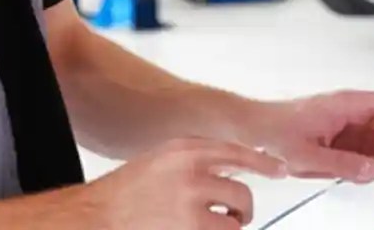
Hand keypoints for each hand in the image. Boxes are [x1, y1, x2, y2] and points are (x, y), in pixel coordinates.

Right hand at [87, 137, 286, 229]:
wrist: (93, 217)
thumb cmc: (126, 192)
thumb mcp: (162, 160)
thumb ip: (198, 160)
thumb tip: (236, 168)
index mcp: (186, 151)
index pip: (239, 154)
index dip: (264, 164)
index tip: (280, 171)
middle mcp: (191, 175)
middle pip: (243, 195)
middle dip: (241, 210)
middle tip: (232, 217)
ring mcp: (189, 208)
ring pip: (234, 223)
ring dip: (227, 228)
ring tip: (207, 227)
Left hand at [249, 90, 373, 182]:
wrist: (254, 127)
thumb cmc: (277, 129)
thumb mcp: (308, 154)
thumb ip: (343, 164)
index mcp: (350, 104)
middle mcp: (355, 111)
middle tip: (371, 169)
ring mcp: (350, 125)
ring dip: (372, 160)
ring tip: (342, 167)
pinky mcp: (343, 137)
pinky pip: (365, 152)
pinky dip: (360, 164)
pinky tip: (339, 167)